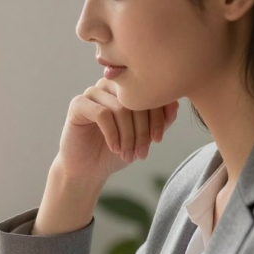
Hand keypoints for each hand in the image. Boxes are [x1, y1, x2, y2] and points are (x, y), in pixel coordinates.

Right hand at [56, 78, 178, 185]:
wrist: (87, 169)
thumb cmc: (116, 150)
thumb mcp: (144, 136)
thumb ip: (161, 121)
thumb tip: (175, 104)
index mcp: (127, 88)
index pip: (149, 93)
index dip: (158, 117)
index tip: (158, 140)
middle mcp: (110, 85)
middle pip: (135, 100)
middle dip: (142, 131)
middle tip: (141, 153)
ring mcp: (93, 93)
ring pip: (120, 108)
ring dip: (127, 136)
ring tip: (128, 154)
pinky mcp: (78, 104)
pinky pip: (102, 114)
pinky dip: (112, 134)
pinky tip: (114, 148)